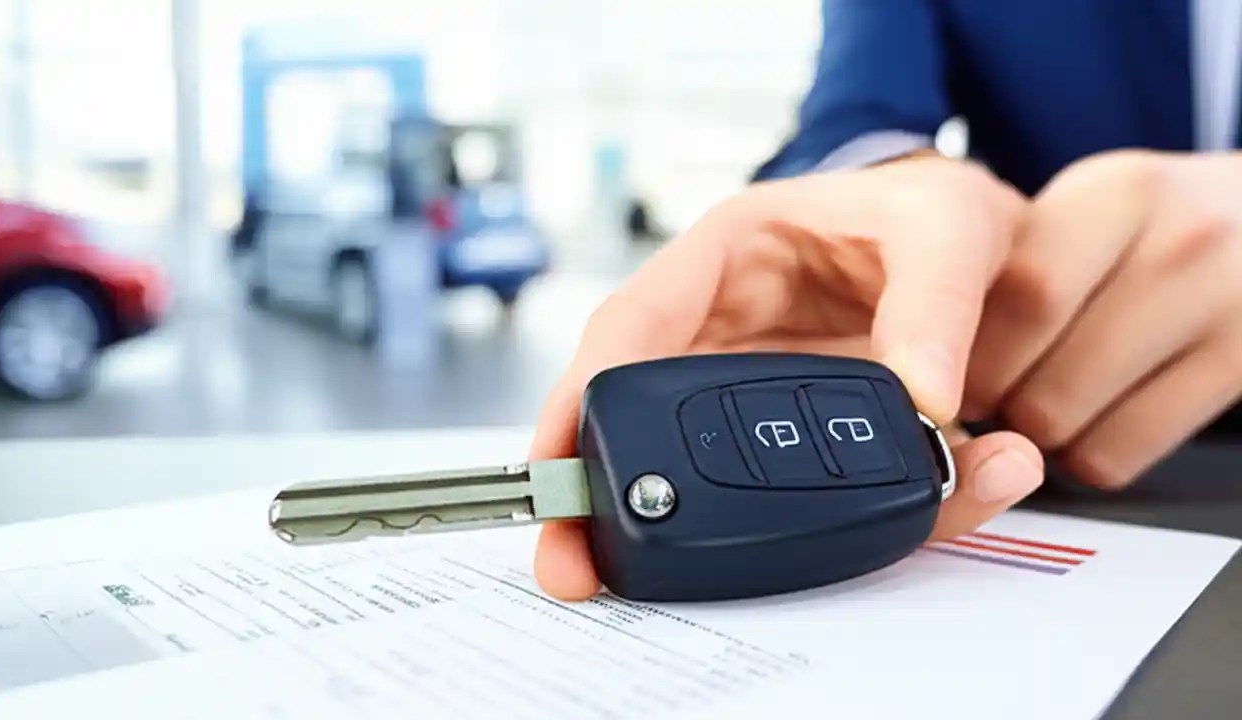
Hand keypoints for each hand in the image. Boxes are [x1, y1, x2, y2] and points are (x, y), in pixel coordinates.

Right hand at [528, 157, 1045, 599]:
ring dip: (725, 534)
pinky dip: (873, 525)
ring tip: (723, 567)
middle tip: (582, 559)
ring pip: (726, 479)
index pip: (634, 323)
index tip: (563, 456)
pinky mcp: (825, 448)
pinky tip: (940, 502)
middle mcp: (735, 335)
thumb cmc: (936, 213)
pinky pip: (829, 501)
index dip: (585, 392)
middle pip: (647, 418)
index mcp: (730, 259)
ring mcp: (773, 399)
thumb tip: (925, 396)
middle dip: (608, 492)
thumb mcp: (946, 224)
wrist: (999, 257)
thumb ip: (938, 302)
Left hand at [963, 150, 1241, 488]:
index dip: (958, 348)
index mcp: (1115, 194)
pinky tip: (1094, 423)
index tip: (938, 366)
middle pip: (1026, 366)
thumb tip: (924, 343)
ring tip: (1040, 403)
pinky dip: (1083, 458)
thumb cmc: (1171, 231)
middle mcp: (1177, 242)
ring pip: (1060, 419)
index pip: (1012, 294)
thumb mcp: (1101, 211)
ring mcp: (1224, 308)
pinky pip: (1115, 454)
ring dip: (1028, 432)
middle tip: (983, 394)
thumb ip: (1023, 258)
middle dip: (985, 396)